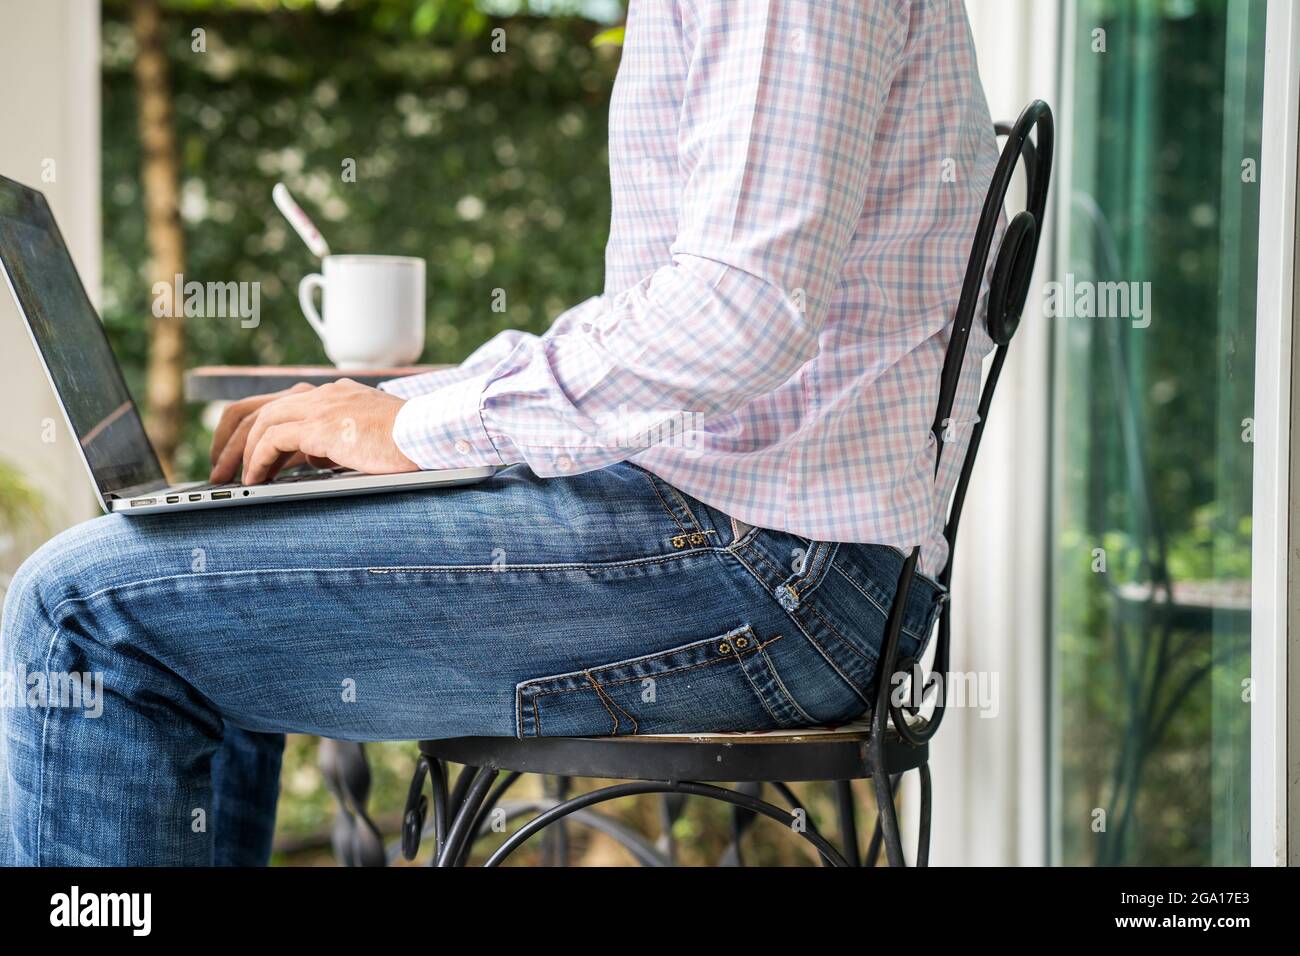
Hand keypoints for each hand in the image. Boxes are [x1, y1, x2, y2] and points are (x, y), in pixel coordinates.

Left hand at [208, 379, 418, 484]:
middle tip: (218, 467)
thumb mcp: (367, 437)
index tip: (239, 454)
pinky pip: (272, 440)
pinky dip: (257, 461)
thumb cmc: (410, 443)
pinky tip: (254, 480)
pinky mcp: (322, 425)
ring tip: (229, 479)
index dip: (249, 428)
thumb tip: (315, 460)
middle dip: (229, 438)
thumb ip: (337, 441)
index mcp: (333, 394)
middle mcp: (322, 394)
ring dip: (237, 453)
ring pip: (258, 422)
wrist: (431, 435)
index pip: (277, 403)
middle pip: (255, 407)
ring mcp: (321, 405)